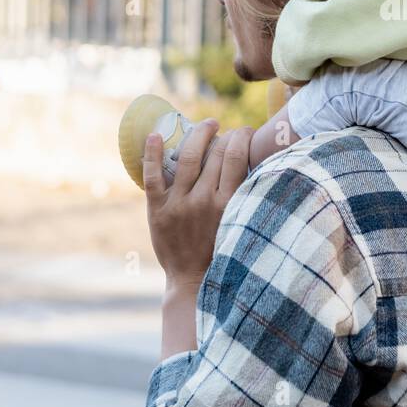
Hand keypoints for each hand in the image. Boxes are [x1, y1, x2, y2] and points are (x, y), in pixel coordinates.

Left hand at [143, 119, 254, 289]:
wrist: (193, 280)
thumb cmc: (222, 252)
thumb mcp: (239, 224)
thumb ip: (243, 198)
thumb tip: (253, 167)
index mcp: (229, 203)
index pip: (236, 157)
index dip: (241, 137)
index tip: (244, 130)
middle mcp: (204, 200)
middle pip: (215, 153)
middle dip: (223, 134)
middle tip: (225, 129)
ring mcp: (179, 204)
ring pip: (187, 158)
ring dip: (197, 135)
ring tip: (205, 125)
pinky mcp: (157, 209)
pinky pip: (153, 176)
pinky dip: (152, 154)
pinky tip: (155, 135)